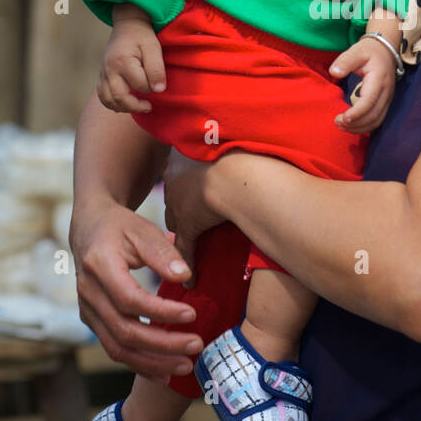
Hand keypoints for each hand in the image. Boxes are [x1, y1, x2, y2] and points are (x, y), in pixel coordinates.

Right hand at [70, 195, 202, 381]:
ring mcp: (87, 310)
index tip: (192, 314)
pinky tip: (164, 372)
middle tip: (197, 345)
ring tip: (185, 366)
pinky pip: (114, 349)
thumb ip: (163, 251)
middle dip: (163, 344)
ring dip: (152, 362)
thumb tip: (186, 277)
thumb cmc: (121, 226)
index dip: (161, 312)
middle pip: (124, 330)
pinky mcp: (92, 320)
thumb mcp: (142, 228)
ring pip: (117, 348)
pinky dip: (139, 364)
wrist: (89, 228)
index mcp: (99, 265)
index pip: (130, 299)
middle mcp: (88, 292)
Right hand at [98, 8, 166, 113]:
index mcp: (123, 61)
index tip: (159, 85)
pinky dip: (112, 104)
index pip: (139, 85)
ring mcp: (103, 73)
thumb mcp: (154, 47)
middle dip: (136, 106)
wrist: (127, 26)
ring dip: (124, 108)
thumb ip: (156, 69)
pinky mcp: (102, 76)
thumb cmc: (142, 37)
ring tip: (138, 106)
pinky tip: (125, 105)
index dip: (151, 88)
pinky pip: (102, 96)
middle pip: (119, 97)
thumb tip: (158, 90)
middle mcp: (110, 69)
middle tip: (149, 106)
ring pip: (108, 100)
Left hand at [163, 148, 230, 271]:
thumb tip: (247, 139)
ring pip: (175, 221)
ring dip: (182, 230)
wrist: (237, 170)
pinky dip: (187, 264)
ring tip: (194, 238)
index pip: (176, 173)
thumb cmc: (239, 151)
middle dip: (181, 204)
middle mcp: (175, 180)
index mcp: (180, 158)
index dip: (186, 181)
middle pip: (173, 197)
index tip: (197, 184)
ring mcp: (179, 205)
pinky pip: (185, 249)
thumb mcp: (228, 140)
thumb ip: (229, 143)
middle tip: (196, 209)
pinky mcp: (188, 226)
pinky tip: (191, 281)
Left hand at [328, 36, 396, 132]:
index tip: (342, 118)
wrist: (385, 51)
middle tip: (337, 122)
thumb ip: (345, 61)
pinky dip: (365, 126)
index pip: (369, 101)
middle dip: (355, 123)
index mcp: (379, 80)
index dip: (357, 113)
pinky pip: (377, 120)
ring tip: (341, 126)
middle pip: (373, 116)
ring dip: (359, 128)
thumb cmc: (369, 51)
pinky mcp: (385, 103)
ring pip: (376, 121)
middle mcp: (386, 93)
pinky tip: (351, 126)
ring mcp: (387, 99)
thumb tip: (334, 72)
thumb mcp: (356, 51)